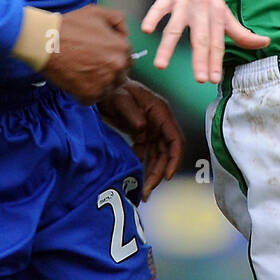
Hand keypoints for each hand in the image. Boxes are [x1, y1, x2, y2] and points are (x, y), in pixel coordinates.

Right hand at [43, 4, 131, 103]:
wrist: (45, 41)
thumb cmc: (68, 26)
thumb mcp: (97, 12)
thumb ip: (118, 20)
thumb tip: (125, 34)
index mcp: (123, 48)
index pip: (126, 58)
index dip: (112, 57)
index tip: (98, 55)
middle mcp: (118, 66)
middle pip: (120, 75)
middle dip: (107, 71)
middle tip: (89, 64)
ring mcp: (105, 82)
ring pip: (107, 88)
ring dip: (97, 83)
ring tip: (81, 71)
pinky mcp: (89, 95)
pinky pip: (92, 98)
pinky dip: (83, 92)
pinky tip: (74, 79)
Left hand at [96, 78, 183, 198]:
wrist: (104, 87)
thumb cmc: (114, 89)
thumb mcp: (121, 99)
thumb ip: (132, 113)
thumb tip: (142, 128)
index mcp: (160, 113)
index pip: (175, 140)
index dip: (174, 160)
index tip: (167, 176)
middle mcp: (159, 122)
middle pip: (166, 152)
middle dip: (159, 172)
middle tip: (148, 190)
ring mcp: (151, 128)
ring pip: (157, 155)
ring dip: (152, 172)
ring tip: (143, 191)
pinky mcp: (142, 133)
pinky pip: (146, 152)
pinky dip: (143, 164)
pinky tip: (136, 175)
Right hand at [143, 0, 267, 83]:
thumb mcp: (223, 9)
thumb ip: (240, 31)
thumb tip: (265, 43)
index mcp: (217, 14)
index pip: (217, 42)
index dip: (216, 61)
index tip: (214, 79)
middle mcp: (202, 8)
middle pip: (200, 37)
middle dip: (200, 59)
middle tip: (199, 79)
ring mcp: (183, 1)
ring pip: (175, 27)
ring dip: (167, 47)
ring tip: (160, 66)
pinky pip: (158, 8)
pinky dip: (152, 18)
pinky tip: (147, 31)